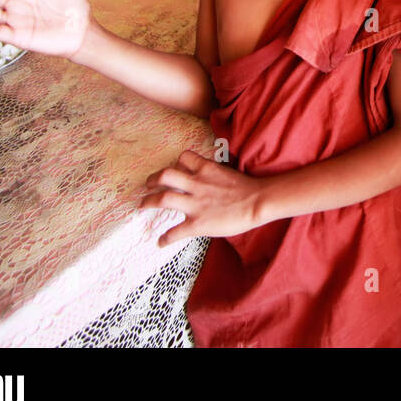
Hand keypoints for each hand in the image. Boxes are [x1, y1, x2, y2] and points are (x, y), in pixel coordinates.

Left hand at [139, 150, 262, 244]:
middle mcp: (196, 184)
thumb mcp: (227, 172)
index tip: (172, 169)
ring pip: (163, 198)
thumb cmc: (248, 188)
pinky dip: (165, 238)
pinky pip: (175, 232)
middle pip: (166, 175)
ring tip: (142, 205)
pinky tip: (160, 242)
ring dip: (149, 201)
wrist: (258, 201)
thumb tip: (208, 180)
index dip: (175, 163)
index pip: (183, 158)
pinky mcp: (197, 223)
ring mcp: (195, 204)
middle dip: (153, 179)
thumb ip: (213, 175)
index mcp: (206, 169)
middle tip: (147, 184)